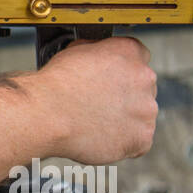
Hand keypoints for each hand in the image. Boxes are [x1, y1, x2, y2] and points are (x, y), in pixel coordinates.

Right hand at [34, 36, 156, 164]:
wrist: (47, 114)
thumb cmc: (56, 84)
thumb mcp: (75, 50)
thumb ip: (99, 52)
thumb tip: (99, 59)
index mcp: (129, 51)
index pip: (139, 56)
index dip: (124, 69)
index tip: (114, 79)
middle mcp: (144, 78)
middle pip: (143, 87)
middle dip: (126, 96)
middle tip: (102, 104)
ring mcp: (145, 110)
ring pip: (141, 115)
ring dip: (125, 119)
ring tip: (96, 122)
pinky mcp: (141, 137)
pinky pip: (138, 141)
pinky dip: (123, 142)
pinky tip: (101, 136)